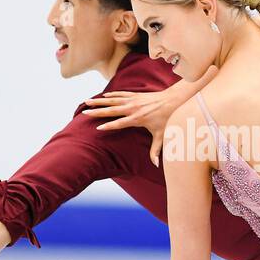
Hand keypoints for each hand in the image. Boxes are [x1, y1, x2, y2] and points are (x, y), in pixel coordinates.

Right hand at [83, 78, 214, 165]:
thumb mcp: (162, 136)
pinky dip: (110, 95)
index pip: (120, 123)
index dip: (109, 126)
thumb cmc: (168, 119)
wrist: (174, 100)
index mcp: (138, 119)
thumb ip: (156, 151)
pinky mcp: (135, 95)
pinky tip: (103, 96)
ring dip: (99, 101)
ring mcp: (133, 100)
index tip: (98, 128)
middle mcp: (133, 108)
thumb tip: (156, 165)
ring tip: (87, 101)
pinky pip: (120, 94)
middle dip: (97, 112)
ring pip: (113, 100)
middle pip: (112, 110)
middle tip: (85, 113)